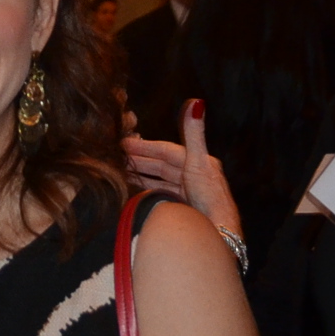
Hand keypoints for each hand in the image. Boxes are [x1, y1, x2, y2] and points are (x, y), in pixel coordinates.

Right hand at [123, 99, 242, 240]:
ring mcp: (189, 194)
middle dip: (141, 160)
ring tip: (122, 173)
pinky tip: (135, 192)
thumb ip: (194, 133)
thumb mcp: (199, 161)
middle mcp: (195, 177)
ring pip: (161, 181)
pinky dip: (148, 191)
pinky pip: (162, 195)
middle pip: (163, 166)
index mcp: (200, 163)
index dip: (147, 146)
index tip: (124, 143)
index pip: (168, 151)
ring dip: (142, 176)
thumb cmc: (209, 196)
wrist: (217, 233)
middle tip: (117, 157)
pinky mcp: (185, 209)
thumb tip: (196, 103)